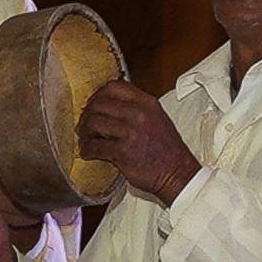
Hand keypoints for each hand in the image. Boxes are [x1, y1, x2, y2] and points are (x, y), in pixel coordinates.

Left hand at [79, 80, 198, 205]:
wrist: (178, 174)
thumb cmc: (168, 150)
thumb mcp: (157, 119)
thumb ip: (137, 108)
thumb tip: (111, 106)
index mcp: (147, 103)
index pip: (113, 87)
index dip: (97, 95)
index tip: (92, 105)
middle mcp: (138, 113)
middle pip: (99, 104)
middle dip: (86, 115)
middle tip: (83, 126)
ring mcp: (130, 132)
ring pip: (94, 123)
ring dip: (84, 133)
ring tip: (84, 141)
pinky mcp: (123, 152)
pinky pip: (96, 146)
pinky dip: (87, 150)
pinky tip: (88, 153)